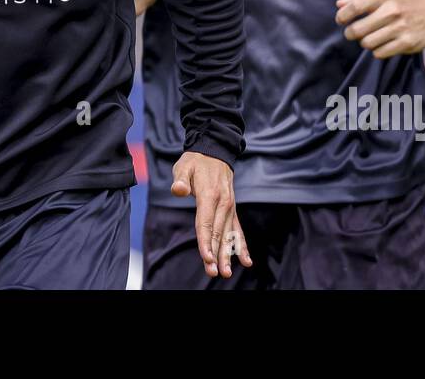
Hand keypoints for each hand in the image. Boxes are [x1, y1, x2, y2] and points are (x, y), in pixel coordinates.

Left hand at [170, 151, 251, 278]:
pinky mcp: (232, 210)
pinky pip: (237, 230)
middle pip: (218, 233)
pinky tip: (246, 261)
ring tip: (227, 273)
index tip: (206, 258)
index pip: (206, 223)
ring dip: (228, 255)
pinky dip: (241, 246)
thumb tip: (178, 190)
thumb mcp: (184, 166)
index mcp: (210, 195)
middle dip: (216, 254)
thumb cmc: (195, 161)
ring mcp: (229, 208)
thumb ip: (181, 179)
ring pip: (228, 235)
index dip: (206, 242)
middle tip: (215, 272)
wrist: (215, 152)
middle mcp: (223, 203)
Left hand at [334, 0, 424, 58]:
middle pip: (358, 29)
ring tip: (370, 37)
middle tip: (352, 33)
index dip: (343, 15)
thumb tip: (339, 4)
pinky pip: (380, 53)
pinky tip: (382, 43)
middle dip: (350, 33)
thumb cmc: (398, 3)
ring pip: (368, 43)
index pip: (355, 6)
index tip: (341, 20)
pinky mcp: (408, 43)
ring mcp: (401, 28)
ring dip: (365, 42)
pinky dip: (377, 51)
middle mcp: (392, 11)